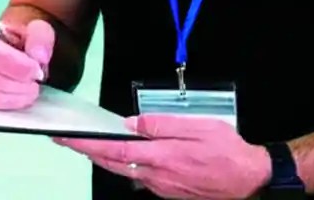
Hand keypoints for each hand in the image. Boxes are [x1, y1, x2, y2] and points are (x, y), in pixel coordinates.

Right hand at [0, 19, 52, 109]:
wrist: (14, 51)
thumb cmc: (20, 39)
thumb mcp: (36, 30)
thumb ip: (39, 36)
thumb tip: (38, 56)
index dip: (14, 63)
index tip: (36, 69)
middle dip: (20, 81)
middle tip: (37, 78)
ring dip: (19, 93)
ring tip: (33, 86)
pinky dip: (13, 102)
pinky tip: (23, 94)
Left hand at [53, 115, 271, 199]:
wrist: (248, 180)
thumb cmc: (227, 151)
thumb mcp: (197, 127)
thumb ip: (161, 124)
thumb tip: (132, 123)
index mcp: (160, 158)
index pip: (112, 149)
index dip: (85, 144)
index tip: (65, 137)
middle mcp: (155, 176)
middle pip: (111, 163)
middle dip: (85, 151)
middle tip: (64, 139)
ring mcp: (160, 187)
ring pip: (122, 171)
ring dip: (102, 158)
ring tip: (86, 144)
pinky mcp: (167, 191)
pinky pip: (137, 177)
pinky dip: (122, 164)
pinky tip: (121, 155)